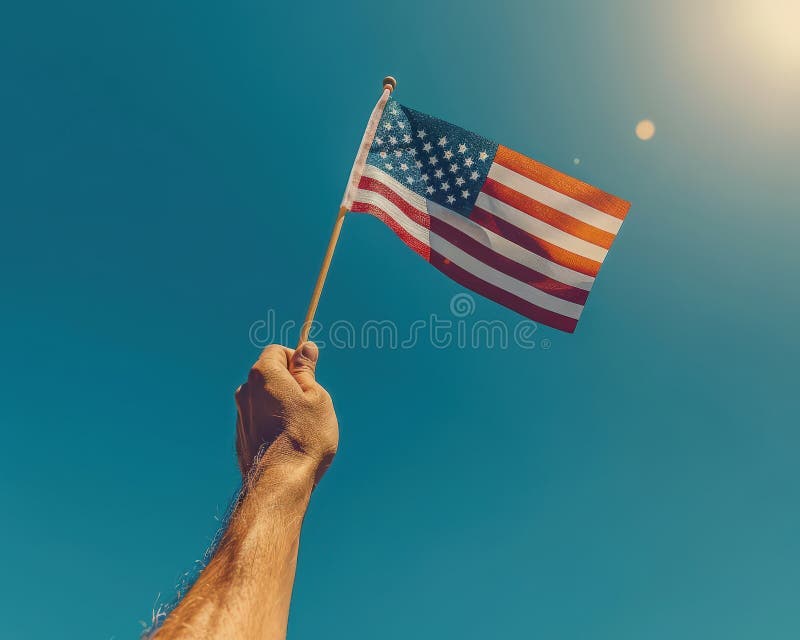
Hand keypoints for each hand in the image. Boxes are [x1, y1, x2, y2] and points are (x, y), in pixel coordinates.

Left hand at [234, 342, 337, 484]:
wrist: (281, 481)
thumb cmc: (305, 436)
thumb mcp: (316, 397)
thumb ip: (307, 370)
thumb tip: (305, 348)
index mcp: (264, 374)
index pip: (277, 351)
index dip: (296, 361)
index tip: (310, 380)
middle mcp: (246, 391)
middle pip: (269, 375)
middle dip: (289, 383)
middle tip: (309, 405)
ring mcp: (241, 415)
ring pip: (264, 399)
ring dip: (280, 405)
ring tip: (300, 428)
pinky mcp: (241, 436)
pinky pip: (259, 420)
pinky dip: (272, 424)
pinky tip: (287, 442)